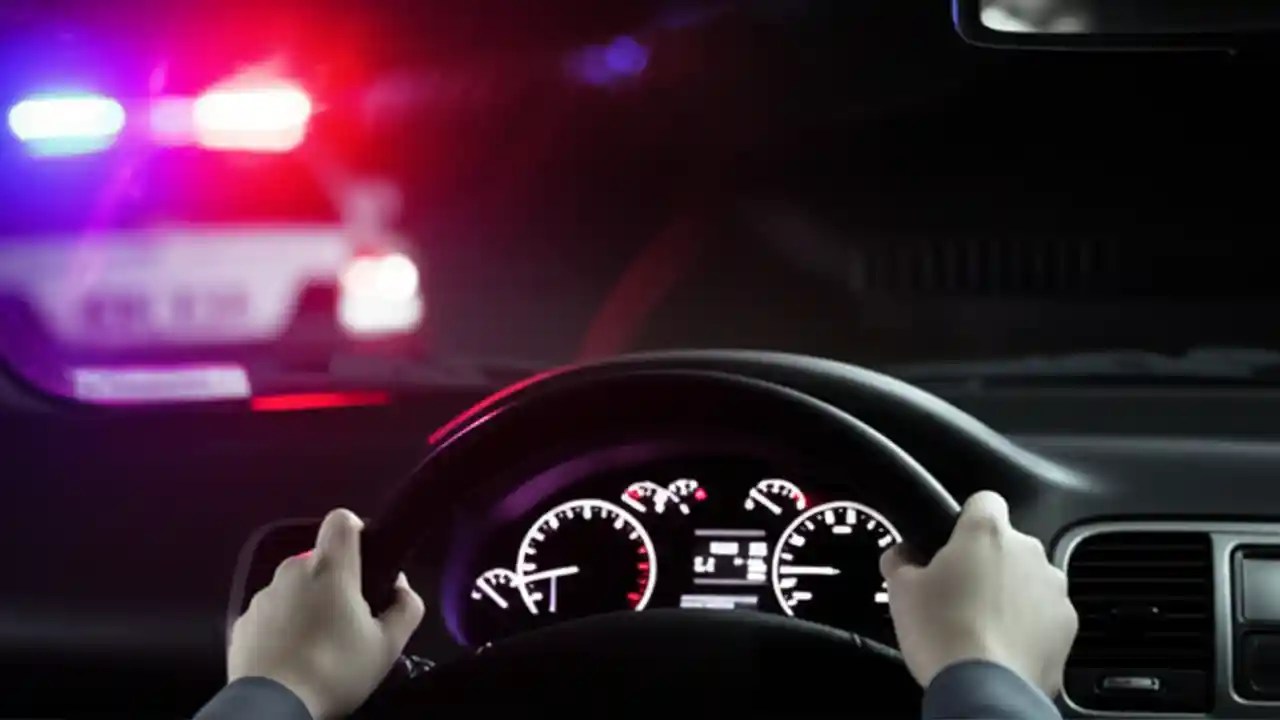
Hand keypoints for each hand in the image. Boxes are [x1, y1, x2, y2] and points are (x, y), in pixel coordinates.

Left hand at [228, 509, 425, 719]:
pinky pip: (272, 612)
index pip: (342, 520)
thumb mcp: (389, 645)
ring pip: (294, 587)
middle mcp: (292, 571)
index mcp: (330, 568)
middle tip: (349, 621)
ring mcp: (263, 595)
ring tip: (318, 645)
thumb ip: (407, 606)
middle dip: (335, 581)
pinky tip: (293, 656)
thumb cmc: (337, 670)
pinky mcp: (242, 621)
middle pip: (320, 560)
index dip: (356, 532)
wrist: (273, 707)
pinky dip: (283, 625)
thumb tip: (400, 586)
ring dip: (307, 604)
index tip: (365, 562)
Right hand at [879, 491, 1077, 695]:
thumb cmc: (942, 632)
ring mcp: (1053, 588)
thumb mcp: (901, 590)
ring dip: (1010, 594)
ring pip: (1029, 579)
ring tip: (979, 625)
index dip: (965, 519)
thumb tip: (901, 555)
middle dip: (987, 563)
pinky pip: (1045, 614)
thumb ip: (901, 560)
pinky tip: (1001, 646)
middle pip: (1007, 544)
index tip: (952, 542)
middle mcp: (1028, 552)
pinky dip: (1029, 625)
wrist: (984, 688)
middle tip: (957, 593)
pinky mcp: (1068, 625)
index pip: (983, 500)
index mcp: (986, 532)